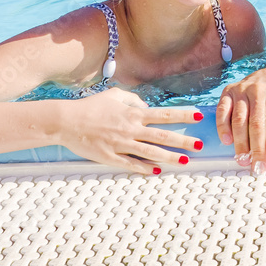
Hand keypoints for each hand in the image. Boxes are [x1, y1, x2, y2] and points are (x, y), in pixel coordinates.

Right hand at [55, 88, 202, 174]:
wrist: (65, 121)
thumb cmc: (90, 106)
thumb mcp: (114, 95)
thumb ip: (133, 100)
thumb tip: (146, 107)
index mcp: (133, 114)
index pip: (164, 115)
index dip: (183, 116)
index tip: (199, 117)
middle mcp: (130, 129)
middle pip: (162, 137)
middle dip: (183, 141)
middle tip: (199, 145)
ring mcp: (120, 144)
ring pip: (151, 153)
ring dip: (170, 157)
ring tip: (185, 161)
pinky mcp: (109, 157)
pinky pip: (130, 164)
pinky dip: (144, 168)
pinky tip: (157, 170)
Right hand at [215, 67, 265, 173]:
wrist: (265, 73)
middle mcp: (258, 88)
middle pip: (257, 123)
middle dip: (257, 148)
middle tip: (258, 168)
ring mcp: (241, 90)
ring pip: (239, 120)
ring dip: (240, 143)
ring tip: (243, 161)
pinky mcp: (228, 91)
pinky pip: (222, 110)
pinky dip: (223, 126)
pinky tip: (227, 142)